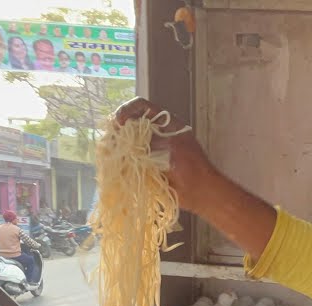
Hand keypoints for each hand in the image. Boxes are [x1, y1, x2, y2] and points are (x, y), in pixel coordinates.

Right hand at [113, 97, 217, 212]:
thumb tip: (127, 139)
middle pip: (130, 123)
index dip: (127, 110)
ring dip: (118, 146)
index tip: (119, 122)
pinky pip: (128, 160)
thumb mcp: (172, 147)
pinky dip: (121, 161)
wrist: (200, 192)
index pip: (141, 106)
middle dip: (118, 130)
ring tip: (112, 154)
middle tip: (111, 141)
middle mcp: (156, 133)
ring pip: (127, 142)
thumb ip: (150, 140)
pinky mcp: (146, 166)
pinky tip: (117, 165)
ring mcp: (150, 150)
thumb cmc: (193, 168)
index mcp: (165, 123)